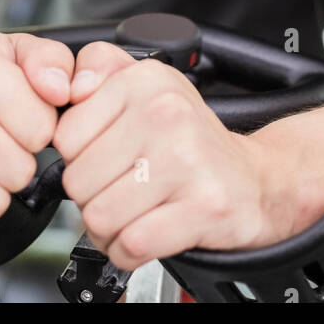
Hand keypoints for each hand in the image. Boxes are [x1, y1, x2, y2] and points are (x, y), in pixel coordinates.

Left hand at [53, 42, 287, 271]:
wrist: (257, 179)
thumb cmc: (191, 141)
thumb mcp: (147, 89)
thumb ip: (99, 71)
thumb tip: (68, 86)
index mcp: (145, 81)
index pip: (66, 136)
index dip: (77, 160)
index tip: (102, 161)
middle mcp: (166, 113)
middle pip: (79, 181)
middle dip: (90, 200)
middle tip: (118, 195)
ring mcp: (187, 160)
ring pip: (100, 217)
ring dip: (107, 231)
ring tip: (129, 217)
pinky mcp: (203, 207)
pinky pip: (133, 244)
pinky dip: (128, 252)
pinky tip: (143, 237)